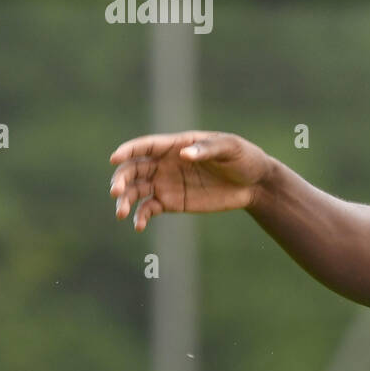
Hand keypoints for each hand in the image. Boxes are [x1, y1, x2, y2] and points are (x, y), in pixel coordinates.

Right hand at [109, 131, 272, 231]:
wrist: (255, 184)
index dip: (128, 150)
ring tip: (121, 213)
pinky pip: (149, 208)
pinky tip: (139, 225)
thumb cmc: (243, 158)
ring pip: (136, 190)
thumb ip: (207, 149)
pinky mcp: (172, 202)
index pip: (146, 146)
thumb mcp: (230, 148)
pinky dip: (141, 216)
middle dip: (121, 179)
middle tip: (116, 191)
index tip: (114, 158)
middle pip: (133, 169)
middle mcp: (165, 163)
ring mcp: (166, 183)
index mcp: (176, 145)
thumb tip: (184, 154)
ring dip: (125, 200)